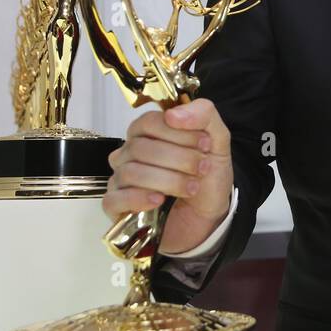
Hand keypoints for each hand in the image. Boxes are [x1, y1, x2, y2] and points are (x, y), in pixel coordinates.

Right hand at [103, 98, 233, 253]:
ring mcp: (121, 180)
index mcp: (148, 134)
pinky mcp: (117, 207)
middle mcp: (129, 154)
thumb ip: (203, 116)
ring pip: (131, 172)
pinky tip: (159, 200)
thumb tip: (173, 115)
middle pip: (140, 148)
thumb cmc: (206, 177)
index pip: (148, 122)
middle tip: (202, 168)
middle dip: (179, 158)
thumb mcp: (217, 141)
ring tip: (192, 187)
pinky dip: (138, 199)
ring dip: (168, 180)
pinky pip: (113, 199)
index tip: (205, 144)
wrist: (209, 216)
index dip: (178, 132)